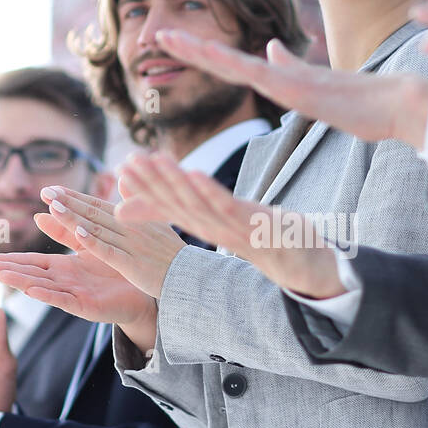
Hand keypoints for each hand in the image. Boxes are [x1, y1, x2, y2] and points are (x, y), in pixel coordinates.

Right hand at [0, 197, 162, 325]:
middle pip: (29, 275)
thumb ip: (66, 231)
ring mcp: (73, 295)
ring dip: (20, 282)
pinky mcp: (87, 306)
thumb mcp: (88, 244)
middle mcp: (64, 282)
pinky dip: (48, 295)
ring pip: (42, 287)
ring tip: (0, 276)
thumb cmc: (116, 268)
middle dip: (5, 271)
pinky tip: (32, 290)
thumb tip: (40, 214)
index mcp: (63, 268)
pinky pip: (65, 299)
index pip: (30, 263)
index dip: (9, 260)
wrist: (145, 288)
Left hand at [40, 184, 187, 300]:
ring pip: (97, 229)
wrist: (191, 275)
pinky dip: (94, 242)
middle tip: (45, 191)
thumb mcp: (158, 220)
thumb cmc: (172, 251)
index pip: (97, 204)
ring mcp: (130, 245)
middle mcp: (129, 228)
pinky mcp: (133, 264)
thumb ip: (138, 200)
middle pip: (93, 213)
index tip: (53, 190)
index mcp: (132, 218)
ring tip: (53, 206)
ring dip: (74, 217)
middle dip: (68, 202)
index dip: (74, 197)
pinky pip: (110, 251)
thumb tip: (125, 176)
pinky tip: (78, 233)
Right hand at [116, 153, 345, 297]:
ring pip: (199, 205)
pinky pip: (229, 209)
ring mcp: (237, 230)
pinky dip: (210, 192)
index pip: (171, 205)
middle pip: (179, 204)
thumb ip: (203, 211)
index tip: (122, 167)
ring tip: (157, 161)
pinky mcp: (258, 228)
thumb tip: (183, 206)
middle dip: (153, 182)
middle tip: (128, 161)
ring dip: (176, 183)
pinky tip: (196, 174)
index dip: (146, 187)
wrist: (305, 266)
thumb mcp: (228, 222)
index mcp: (209, 226)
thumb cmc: (264, 239)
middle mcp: (217, 229)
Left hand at [154, 29, 427, 148]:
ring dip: (201, 53)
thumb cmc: (365, 103)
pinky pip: (264, 79)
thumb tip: (269, 46)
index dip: (203, 54)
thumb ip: (291, 68)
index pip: (233, 65)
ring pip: (236, 65)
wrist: (400, 104)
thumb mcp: (318, 88)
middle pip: (226, 59)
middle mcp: (281, 75)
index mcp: (282, 79)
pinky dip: (238, 68)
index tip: (174, 43)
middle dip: (191, 48)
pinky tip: (215, 59)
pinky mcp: (304, 92)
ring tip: (169, 40)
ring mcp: (291, 82)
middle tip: (158, 34)